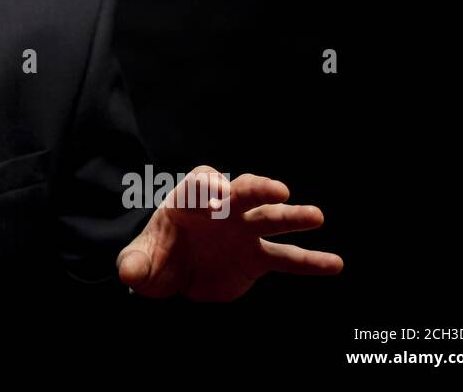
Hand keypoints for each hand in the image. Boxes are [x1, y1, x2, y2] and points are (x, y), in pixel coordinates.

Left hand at [116, 165, 343, 300]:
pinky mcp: (257, 257)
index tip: (219, 196)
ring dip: (292, 215)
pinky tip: (334, 263)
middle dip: (257, 188)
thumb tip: (128, 272)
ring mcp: (242, 231)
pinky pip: (286, 257)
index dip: (208, 187)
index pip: (199, 185)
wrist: (174, 277)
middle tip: (278, 190)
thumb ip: (134, 264)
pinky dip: (310, 260)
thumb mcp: (140, 263)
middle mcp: (221, 210)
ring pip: (270, 218)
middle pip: (241, 190)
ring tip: (316, 216)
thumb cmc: (155, 259)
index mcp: (188, 202)